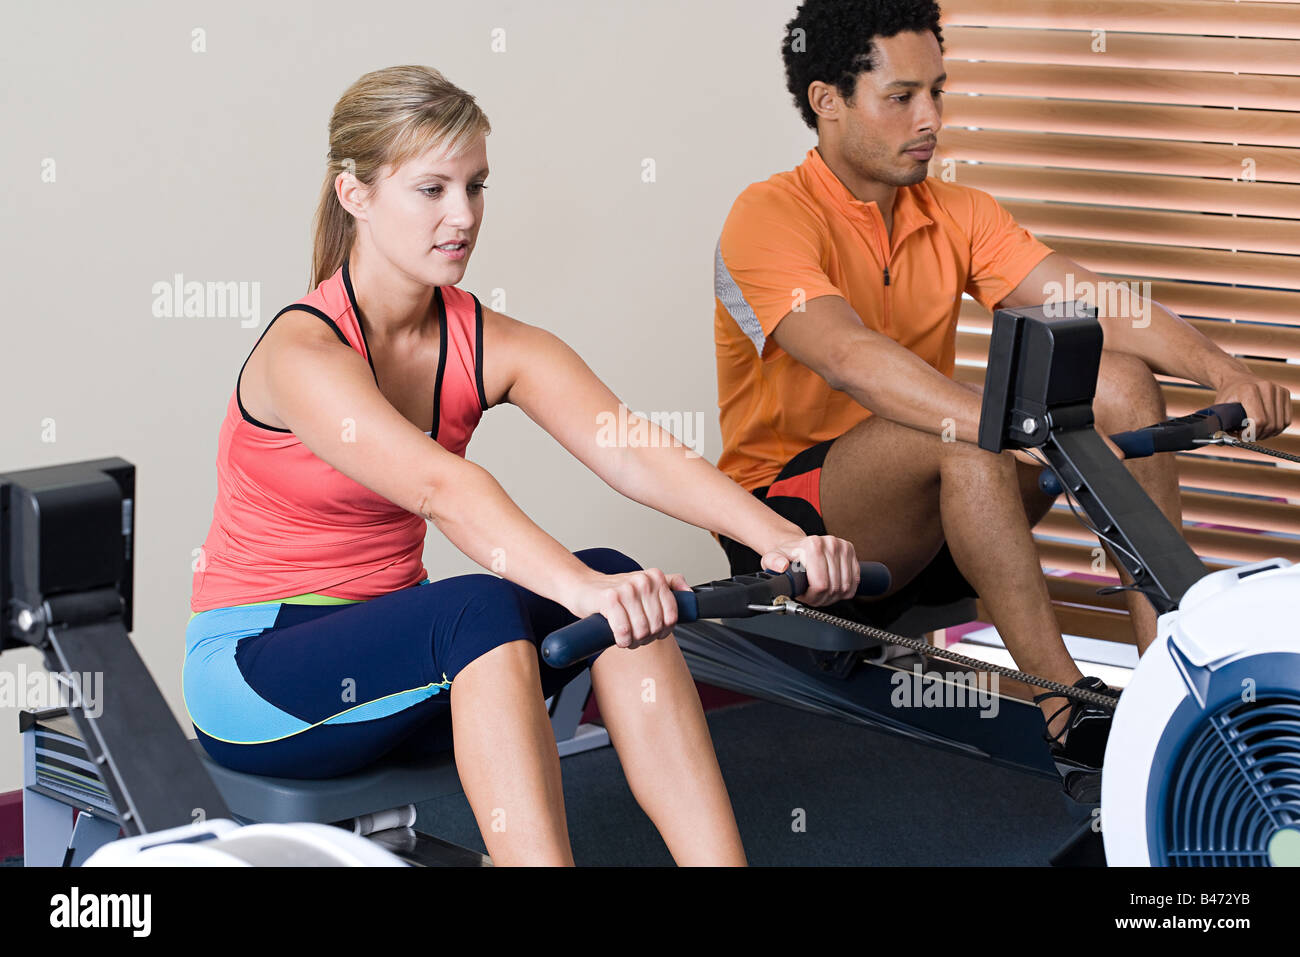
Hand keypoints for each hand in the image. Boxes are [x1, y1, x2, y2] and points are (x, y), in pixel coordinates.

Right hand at [565, 568, 689, 649]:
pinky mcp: (609, 599)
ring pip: (641, 631)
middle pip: (656, 626)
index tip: (653, 630)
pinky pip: (624, 631)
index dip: (663, 630)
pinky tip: (617, 637)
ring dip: (632, 641)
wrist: (582, 587)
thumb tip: (690, 593)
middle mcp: (643, 580)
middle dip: (646, 637)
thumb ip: (669, 585)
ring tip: (626, 636)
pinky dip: (621, 640)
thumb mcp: (644, 583)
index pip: (671, 616)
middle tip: (635, 634)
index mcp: (655, 577)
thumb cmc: (614, 591)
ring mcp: (626, 589)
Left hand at [758, 535, 860, 606]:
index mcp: (813, 546)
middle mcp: (830, 544)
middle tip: (812, 597)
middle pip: (834, 588)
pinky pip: (854, 581)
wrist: (796, 544)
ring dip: (833, 596)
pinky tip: (832, 588)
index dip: (812, 597)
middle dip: (822, 598)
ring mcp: (843, 547)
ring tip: (820, 593)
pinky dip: (845, 591)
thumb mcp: (772, 559)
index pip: (820, 585)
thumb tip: (781, 566)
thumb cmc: (786, 555)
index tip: (804, 596)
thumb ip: (773, 563)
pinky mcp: (851, 551)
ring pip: (846, 587)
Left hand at [1214, 375, 1292, 440]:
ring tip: (1254, 431)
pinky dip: (1276, 428)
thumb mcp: (1220, 407)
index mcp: (1248, 390)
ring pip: (1279, 424)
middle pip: (1270, 424)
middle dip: (1257, 435)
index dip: (1250, 434)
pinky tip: (1264, 428)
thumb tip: (1221, 440)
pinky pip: (1286, 420)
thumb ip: (1220, 423)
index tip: (1241, 435)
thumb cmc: (1228, 394)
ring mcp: (1277, 389)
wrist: (1237, 378)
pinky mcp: (1285, 393)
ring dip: (1267, 433)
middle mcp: (1266, 388)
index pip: (1258, 421)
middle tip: (1247, 435)